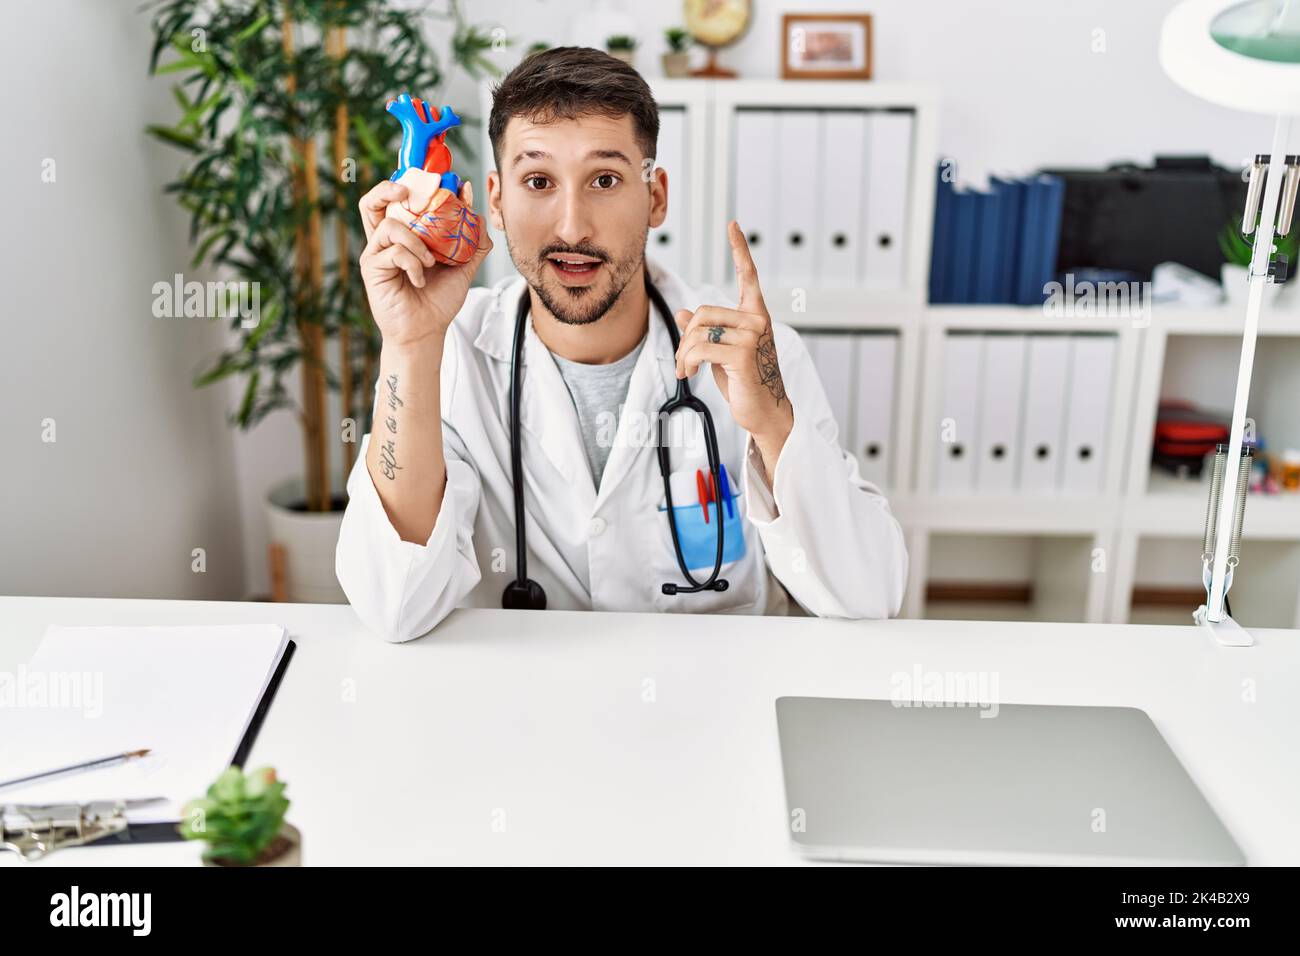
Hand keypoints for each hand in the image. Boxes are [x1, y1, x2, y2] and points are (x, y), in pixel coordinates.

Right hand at [357, 178, 492, 348]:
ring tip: (430, 261)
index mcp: (405, 236)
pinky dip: (412, 263)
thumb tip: (481, 217)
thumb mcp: (462, 268)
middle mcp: (386, 241)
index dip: (417, 185)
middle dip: (388, 188)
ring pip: (390, 225)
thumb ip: (472, 243)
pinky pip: (393, 251)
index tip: (448, 182)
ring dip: (415, 241)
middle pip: (373, 202)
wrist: (427, 331)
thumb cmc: (438, 301)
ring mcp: (377, 253)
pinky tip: (420, 279)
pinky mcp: (372, 268)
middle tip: (406, 189)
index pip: (401, 201)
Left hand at [675, 220, 792, 473]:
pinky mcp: (743, 354)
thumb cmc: (744, 383)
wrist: (763, 413)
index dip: (740, 250)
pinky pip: (700, 348)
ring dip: (684, 354)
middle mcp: (757, 321)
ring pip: (698, 331)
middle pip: (703, 312)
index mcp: (755, 316)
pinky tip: (690, 374)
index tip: (732, 225)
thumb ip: (706, 331)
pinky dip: (687, 362)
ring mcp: (753, 336)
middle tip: (683, 362)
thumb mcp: (721, 352)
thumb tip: (685, 312)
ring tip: (686, 370)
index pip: (749, 276)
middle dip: (685, 339)